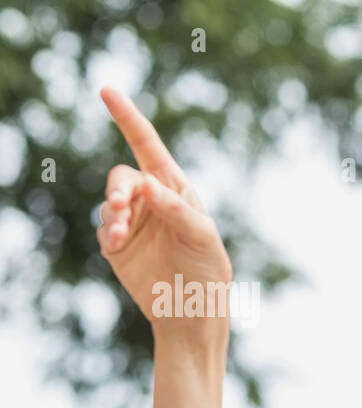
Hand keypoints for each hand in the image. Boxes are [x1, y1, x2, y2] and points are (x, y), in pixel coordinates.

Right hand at [97, 86, 232, 343]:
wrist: (192, 312)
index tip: (107, 92)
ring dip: (115, 213)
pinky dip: (110, 232)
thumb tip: (149, 185)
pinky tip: (121, 244)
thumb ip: (177, 210)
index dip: (128, 119)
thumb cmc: (208, 272)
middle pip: (123, 177)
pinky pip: (104, 229)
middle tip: (123, 204)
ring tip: (126, 232)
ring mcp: (133, 222)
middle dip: (119, 188)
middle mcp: (152, 200)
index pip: (148, 147)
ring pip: (110, 203)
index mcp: (175, 189)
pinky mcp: (118, 245)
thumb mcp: (202, 237)